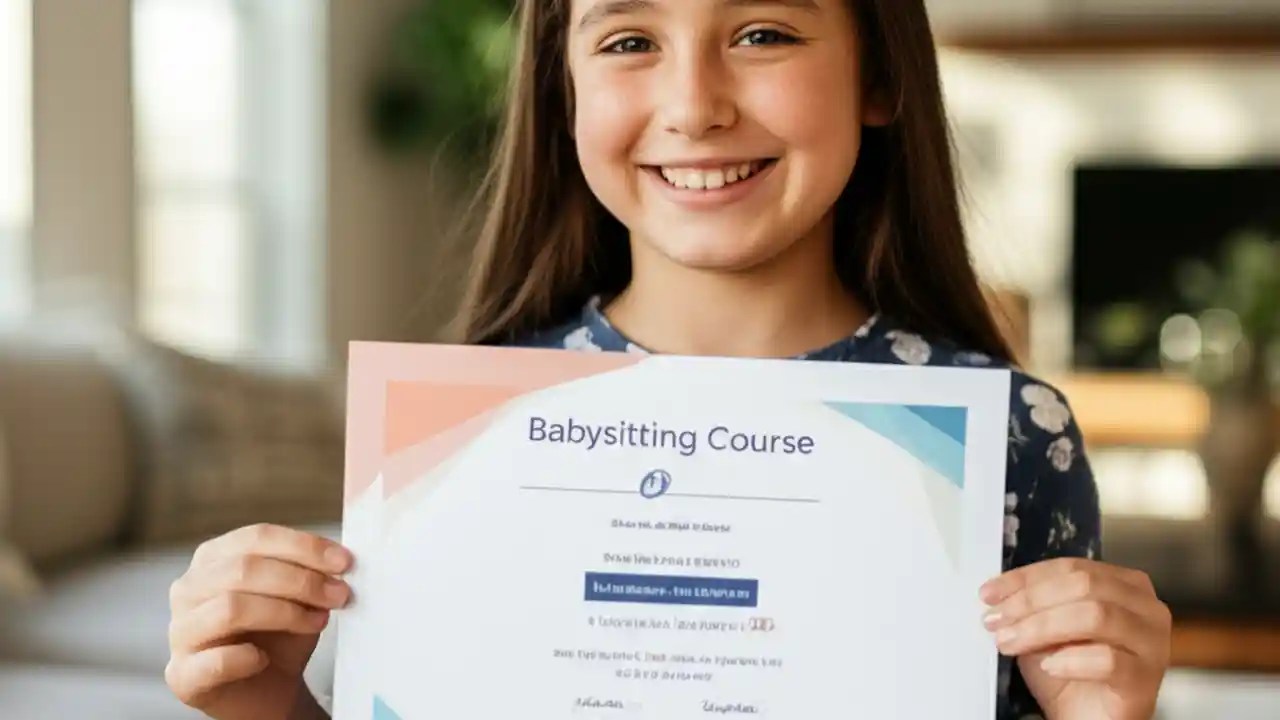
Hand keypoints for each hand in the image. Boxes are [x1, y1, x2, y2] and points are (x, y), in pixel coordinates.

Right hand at [167, 524, 352, 719]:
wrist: (268, 689)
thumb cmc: (280, 635)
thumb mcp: (299, 596)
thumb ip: (310, 573)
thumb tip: (337, 561)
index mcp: (214, 558)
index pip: (257, 537)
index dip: (304, 546)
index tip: (344, 561)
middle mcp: (189, 589)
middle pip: (244, 569)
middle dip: (301, 580)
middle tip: (339, 594)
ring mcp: (180, 631)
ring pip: (231, 608)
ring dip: (285, 613)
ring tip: (318, 622)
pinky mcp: (182, 674)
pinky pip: (215, 661)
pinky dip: (246, 658)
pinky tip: (265, 660)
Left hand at [980, 558, 1170, 719]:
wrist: (1085, 719)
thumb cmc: (1069, 674)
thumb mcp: (1042, 629)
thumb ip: (1030, 605)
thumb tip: (997, 593)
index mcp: (1124, 585)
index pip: (1071, 567)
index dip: (1025, 578)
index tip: (990, 593)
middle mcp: (1145, 608)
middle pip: (1084, 585)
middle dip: (1031, 601)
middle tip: (996, 620)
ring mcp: (1151, 643)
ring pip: (1095, 615)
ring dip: (1042, 627)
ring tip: (1011, 642)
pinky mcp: (1145, 679)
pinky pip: (1108, 660)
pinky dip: (1071, 660)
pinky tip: (1049, 666)